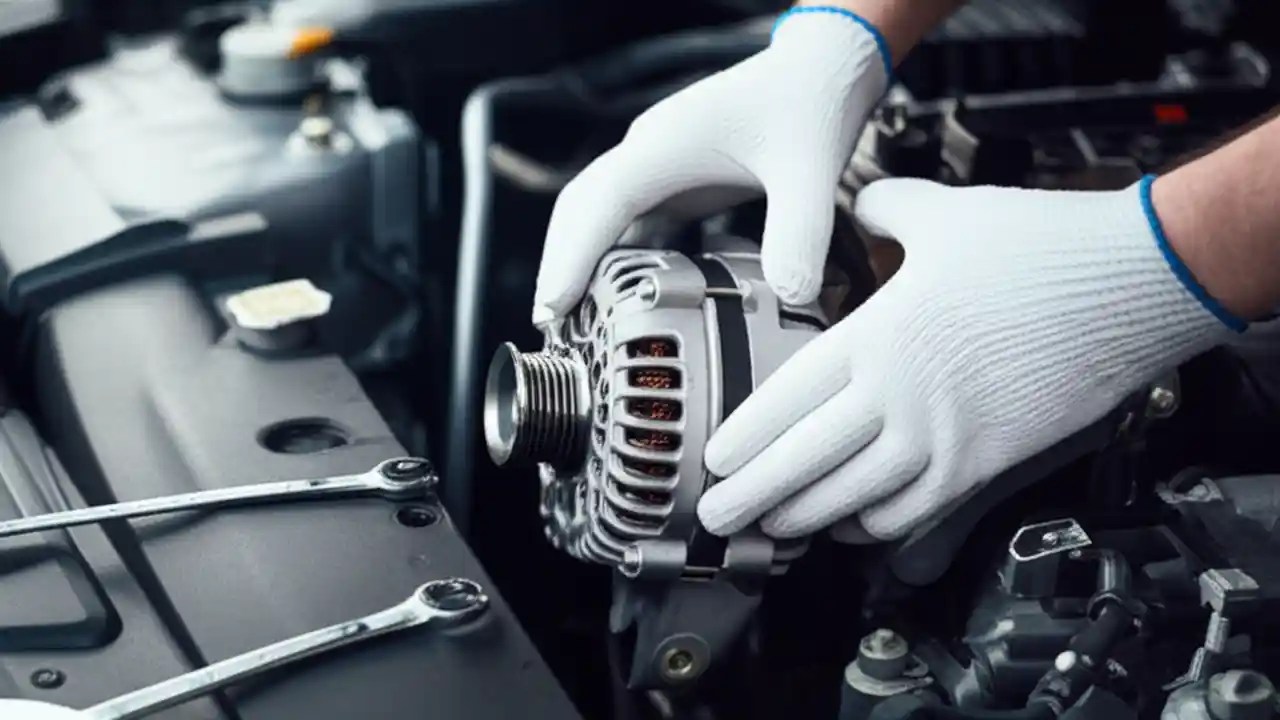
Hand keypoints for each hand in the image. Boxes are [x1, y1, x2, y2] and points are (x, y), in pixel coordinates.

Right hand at [532, 8, 891, 322]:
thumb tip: (791, 294)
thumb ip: (801, 232)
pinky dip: (618, 254)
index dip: (574, 257)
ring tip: (578, 317)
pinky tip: (625, 290)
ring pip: (600, 213)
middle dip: (562, 263)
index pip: (600, 204)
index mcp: (668, 145)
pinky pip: (631, 218)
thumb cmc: (812, 100)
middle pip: (582, 208)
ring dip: (584, 259)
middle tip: (553, 324)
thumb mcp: (812, 170)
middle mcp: (651, 151)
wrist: (827, 65)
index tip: (555, 306)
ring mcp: (661, 163)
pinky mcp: (678, 176)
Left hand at [697, 177, 1238, 540]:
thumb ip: (888, 212)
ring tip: (772, 527)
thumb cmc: (1039, 246)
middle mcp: (900, 394)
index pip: (787, 399)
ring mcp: (943, 436)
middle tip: (715, 516)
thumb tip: (867, 208)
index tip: (712, 460)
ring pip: (852, 498)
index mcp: (877, 334)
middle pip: (803, 462)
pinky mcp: (985, 462)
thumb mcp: (943, 213)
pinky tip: (853, 524)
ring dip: (804, 518)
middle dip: (751, 497)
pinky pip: (913, 512)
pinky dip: (873, 526)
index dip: (744, 438)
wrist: (1132, 281)